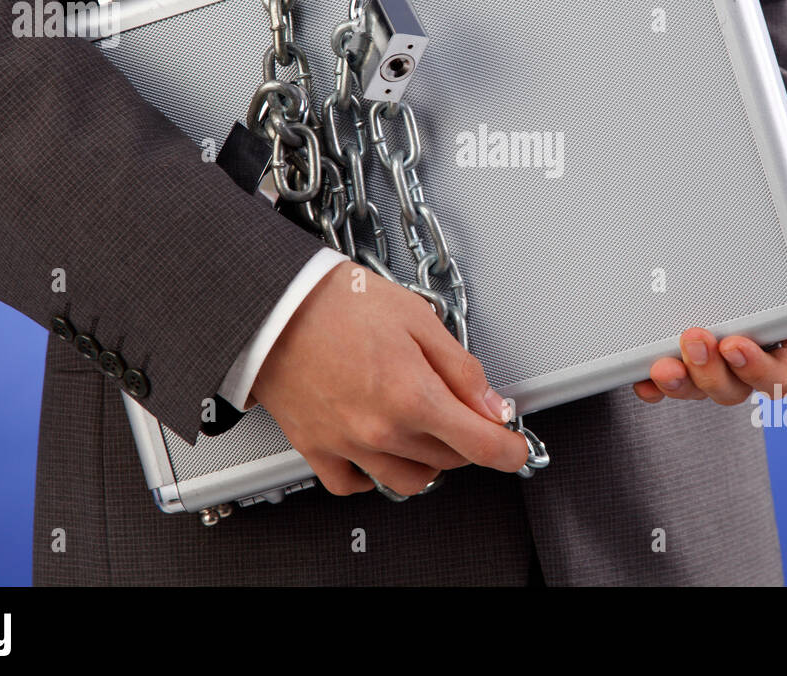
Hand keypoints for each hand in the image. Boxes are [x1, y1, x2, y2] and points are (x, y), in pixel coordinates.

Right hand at [252, 261, 529, 494]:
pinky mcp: (316, 448)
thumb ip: (460, 368)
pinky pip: (355, 484)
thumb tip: (491, 404)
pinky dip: (374, 474)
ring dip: (427, 462)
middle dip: (466, 440)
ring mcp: (348, 445)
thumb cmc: (337, 302)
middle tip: (461, 411)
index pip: (480, 445)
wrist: (272, 305)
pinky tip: (380, 447)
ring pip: (408, 481)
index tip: (514, 446)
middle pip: (448, 461)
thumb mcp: (417, 317)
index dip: (509, 450)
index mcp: (413, 395)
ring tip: (423, 428)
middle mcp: (382, 430)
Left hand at [633, 201, 786, 404]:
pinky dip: (652, 384)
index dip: (757, 371)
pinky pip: (665, 378)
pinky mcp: (677, 341)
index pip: (778, 377)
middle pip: (733, 389)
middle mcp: (749, 352)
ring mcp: (712, 351)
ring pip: (698, 387)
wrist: (751, 197)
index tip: (737, 343)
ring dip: (681, 383)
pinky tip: (642, 377)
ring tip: (663, 363)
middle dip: (712, 373)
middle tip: (696, 337)